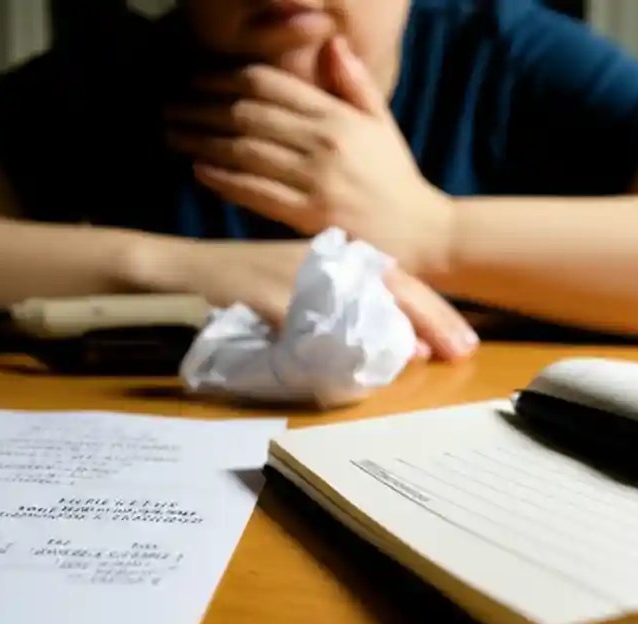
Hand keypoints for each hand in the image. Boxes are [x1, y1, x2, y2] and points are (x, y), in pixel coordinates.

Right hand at [135, 240, 478, 360]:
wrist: (174, 272)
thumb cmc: (235, 283)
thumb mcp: (293, 288)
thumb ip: (337, 306)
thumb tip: (389, 341)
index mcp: (330, 254)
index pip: (396, 279)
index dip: (434, 309)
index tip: (463, 340)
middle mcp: (319, 258)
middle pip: (389, 285)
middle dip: (431, 319)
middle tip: (462, 351)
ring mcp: (291, 272)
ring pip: (355, 298)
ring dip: (392, 328)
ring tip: (424, 355)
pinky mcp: (261, 291)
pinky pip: (303, 317)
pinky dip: (331, 337)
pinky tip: (354, 355)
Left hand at [165, 36, 453, 273]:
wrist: (422, 234)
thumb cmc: (395, 179)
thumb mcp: (381, 123)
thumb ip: (354, 83)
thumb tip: (333, 43)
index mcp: (336, 116)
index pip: (270, 84)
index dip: (226, 76)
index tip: (196, 77)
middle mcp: (322, 142)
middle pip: (247, 114)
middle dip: (202, 106)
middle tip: (169, 104)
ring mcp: (314, 179)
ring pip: (245, 151)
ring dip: (202, 140)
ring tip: (173, 133)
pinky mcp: (308, 215)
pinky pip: (255, 192)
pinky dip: (223, 179)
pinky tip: (198, 169)